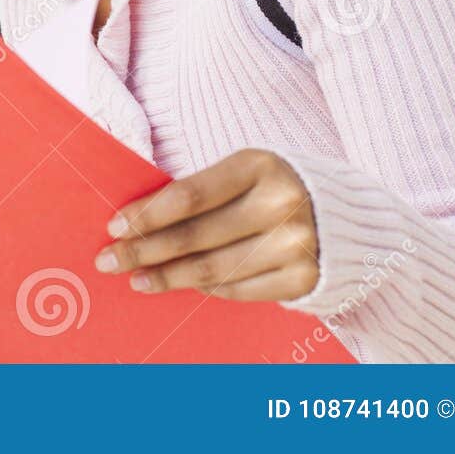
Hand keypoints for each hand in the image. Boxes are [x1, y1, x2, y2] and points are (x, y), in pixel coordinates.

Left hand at [94, 148, 319, 300]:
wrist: (346, 216)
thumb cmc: (275, 187)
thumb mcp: (245, 172)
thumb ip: (201, 190)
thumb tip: (138, 221)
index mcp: (260, 165)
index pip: (189, 195)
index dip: (147, 215)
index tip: (114, 228)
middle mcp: (281, 204)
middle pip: (195, 236)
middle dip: (145, 251)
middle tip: (108, 260)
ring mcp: (295, 245)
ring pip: (213, 269)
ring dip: (167, 277)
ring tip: (135, 279)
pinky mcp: (303, 279)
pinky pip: (238, 290)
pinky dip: (207, 288)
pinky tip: (181, 285)